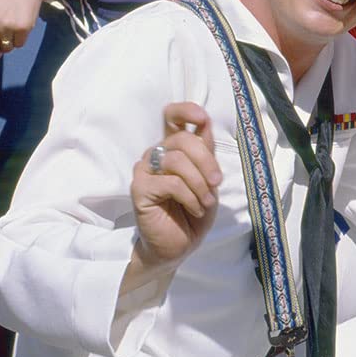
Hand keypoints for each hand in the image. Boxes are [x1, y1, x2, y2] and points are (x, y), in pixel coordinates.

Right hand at [131, 101, 220, 264]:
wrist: (179, 246)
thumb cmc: (194, 211)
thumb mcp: (208, 180)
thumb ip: (206, 153)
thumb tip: (204, 124)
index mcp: (173, 148)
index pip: (171, 116)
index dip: (186, 110)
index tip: (202, 118)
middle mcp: (156, 154)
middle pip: (182, 139)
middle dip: (206, 161)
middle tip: (216, 182)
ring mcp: (145, 170)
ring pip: (176, 160)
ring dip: (199, 183)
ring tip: (206, 201)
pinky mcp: (139, 189)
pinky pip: (170, 183)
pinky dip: (190, 196)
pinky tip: (195, 208)